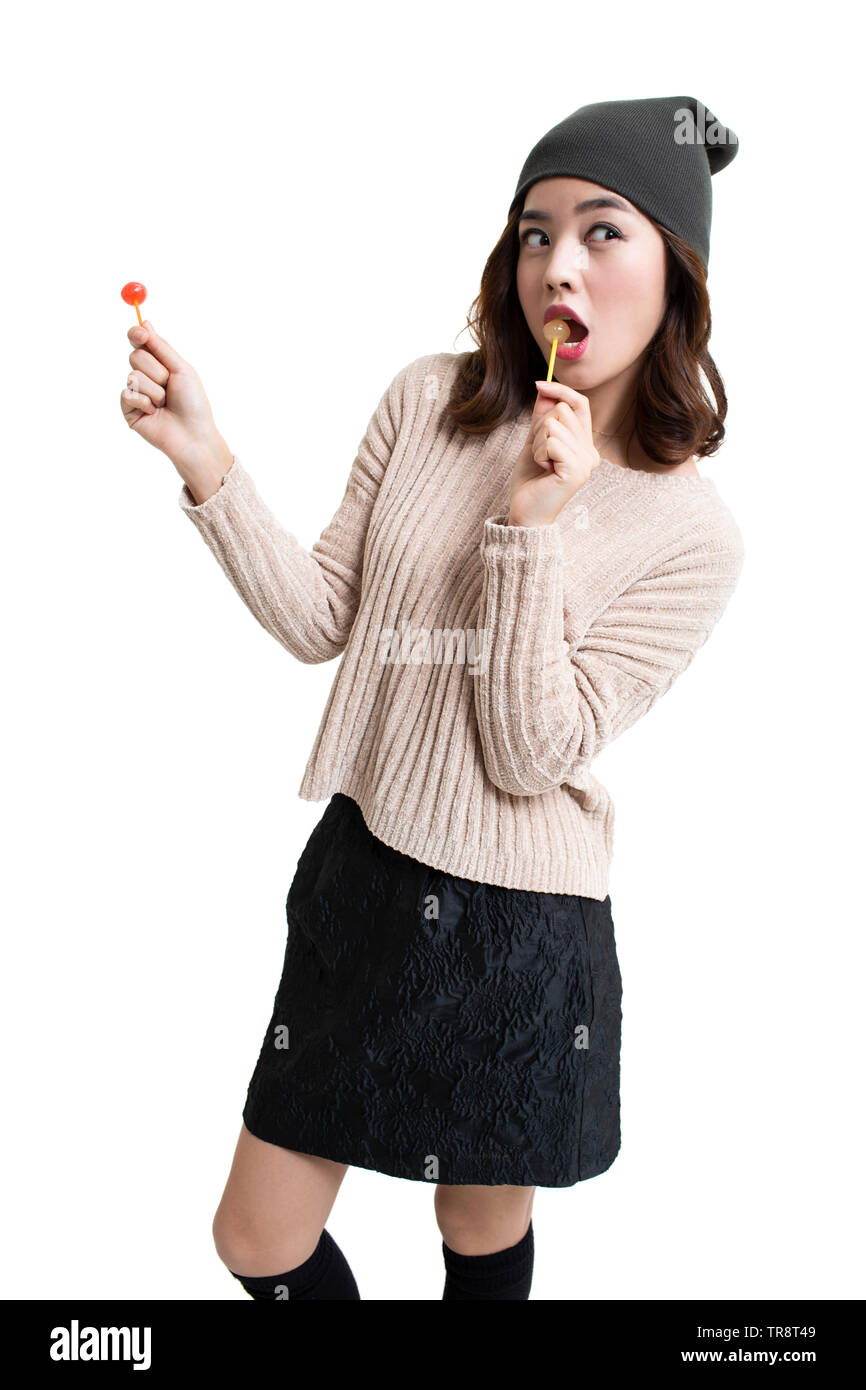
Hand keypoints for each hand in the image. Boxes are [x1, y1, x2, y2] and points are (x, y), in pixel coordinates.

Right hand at [120, 320, 231, 483]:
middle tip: (169, 384)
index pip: (140, 342)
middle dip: (156, 370)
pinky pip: (128, 394)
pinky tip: (154, 413)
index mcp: (159, 364)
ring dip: (155, 390)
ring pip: (133, 375)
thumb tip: (145, 322)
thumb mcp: (181, 369)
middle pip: (136, 355)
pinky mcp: (129, 410)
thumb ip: (161, 347)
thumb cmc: (193, 403)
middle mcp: (145, 376)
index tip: (140, 333)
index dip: (137, 334)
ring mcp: (136, 393)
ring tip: (165, 403)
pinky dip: (145, 402)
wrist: (193, 435)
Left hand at [508, 379, 599, 526]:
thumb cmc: (530, 481)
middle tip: (539, 453)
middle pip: (562, 411)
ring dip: (537, 443)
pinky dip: (539, 453)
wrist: (525, 512)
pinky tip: (543, 470)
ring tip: (541, 464)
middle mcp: (591, 452)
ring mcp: (586, 462)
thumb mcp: (534, 441)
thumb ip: (542, 417)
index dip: (561, 391)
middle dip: (540, 427)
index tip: (539, 384)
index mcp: (585, 444)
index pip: (580, 404)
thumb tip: (544, 388)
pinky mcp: (576, 471)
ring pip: (554, 425)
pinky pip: (551, 442)